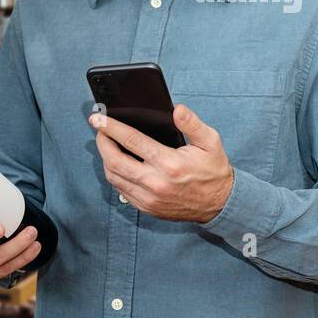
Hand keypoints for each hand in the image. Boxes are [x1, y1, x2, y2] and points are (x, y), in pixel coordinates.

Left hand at [89, 105, 233, 222]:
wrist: (219, 204)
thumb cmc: (213, 170)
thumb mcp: (210, 142)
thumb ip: (192, 124)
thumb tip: (177, 109)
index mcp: (169, 163)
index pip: (132, 141)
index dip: (111, 127)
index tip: (98, 118)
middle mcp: (155, 182)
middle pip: (114, 160)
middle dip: (102, 142)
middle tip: (99, 130)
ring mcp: (148, 198)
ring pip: (113, 176)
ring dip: (105, 159)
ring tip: (106, 144)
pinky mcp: (146, 207)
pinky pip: (120, 189)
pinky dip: (114, 174)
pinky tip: (116, 163)